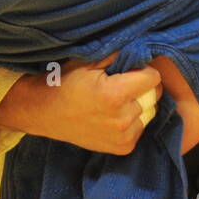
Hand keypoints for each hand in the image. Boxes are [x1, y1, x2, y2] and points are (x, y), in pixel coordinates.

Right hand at [0, 53, 162, 154]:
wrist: (45, 112)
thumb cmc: (65, 82)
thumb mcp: (89, 62)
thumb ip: (119, 56)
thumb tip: (143, 51)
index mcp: (114, 94)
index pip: (153, 78)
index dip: (144, 69)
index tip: (130, 69)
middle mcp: (121, 118)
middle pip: (153, 96)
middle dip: (143, 86)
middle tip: (122, 84)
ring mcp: (123, 136)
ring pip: (150, 112)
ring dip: (140, 104)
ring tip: (118, 100)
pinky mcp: (122, 148)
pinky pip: (141, 128)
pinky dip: (134, 120)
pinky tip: (114, 114)